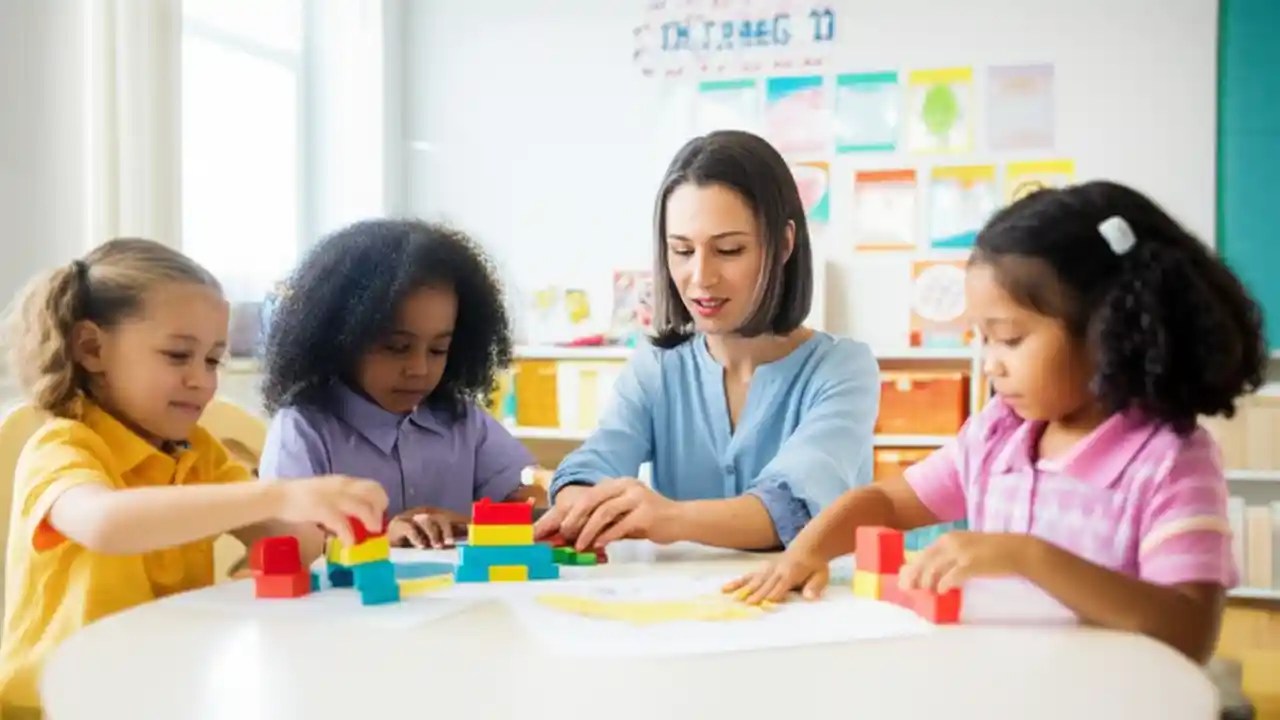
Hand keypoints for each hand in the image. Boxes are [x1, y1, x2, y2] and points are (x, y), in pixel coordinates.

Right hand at [268, 476, 387, 546]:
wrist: (278, 496)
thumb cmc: (304, 497)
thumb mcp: (329, 494)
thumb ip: (344, 501)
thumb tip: (360, 516)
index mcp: (344, 482)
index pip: (373, 486)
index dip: (381, 501)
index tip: (380, 514)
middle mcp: (342, 486)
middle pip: (373, 494)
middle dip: (380, 511)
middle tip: (377, 526)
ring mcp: (332, 496)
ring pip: (362, 506)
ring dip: (371, 521)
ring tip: (370, 534)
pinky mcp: (321, 509)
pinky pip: (342, 522)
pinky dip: (349, 535)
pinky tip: (349, 543)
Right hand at [388, 507, 468, 548]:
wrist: (384, 550)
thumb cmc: (413, 551)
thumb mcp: (433, 548)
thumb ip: (446, 546)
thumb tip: (464, 553)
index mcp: (436, 518)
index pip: (454, 518)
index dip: (465, 524)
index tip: (472, 533)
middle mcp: (424, 515)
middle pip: (441, 517)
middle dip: (447, 529)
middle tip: (449, 543)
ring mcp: (411, 518)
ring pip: (426, 519)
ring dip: (433, 532)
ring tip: (437, 546)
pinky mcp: (397, 524)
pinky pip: (409, 527)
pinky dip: (416, 536)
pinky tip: (420, 546)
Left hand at [534, 479, 679, 549]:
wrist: (682, 520)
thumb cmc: (652, 519)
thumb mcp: (626, 514)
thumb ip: (607, 519)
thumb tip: (579, 532)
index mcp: (621, 483)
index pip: (591, 494)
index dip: (574, 510)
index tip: (561, 526)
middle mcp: (628, 486)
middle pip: (594, 499)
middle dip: (576, 518)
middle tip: (566, 534)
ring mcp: (638, 499)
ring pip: (605, 511)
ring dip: (589, 529)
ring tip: (580, 544)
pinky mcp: (646, 514)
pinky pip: (621, 525)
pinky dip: (607, 535)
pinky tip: (599, 544)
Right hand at [721, 548, 829, 604]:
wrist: (808, 547)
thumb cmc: (815, 566)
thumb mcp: (821, 576)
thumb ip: (814, 587)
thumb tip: (810, 598)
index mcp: (791, 573)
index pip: (781, 586)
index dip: (774, 594)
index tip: (765, 603)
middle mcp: (777, 571)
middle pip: (765, 584)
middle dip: (756, 594)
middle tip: (746, 603)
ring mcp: (768, 569)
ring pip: (754, 579)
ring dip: (743, 588)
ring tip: (731, 596)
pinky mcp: (763, 569)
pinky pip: (749, 576)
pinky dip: (738, 582)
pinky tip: (727, 587)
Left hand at [899, 531, 1035, 592]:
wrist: (1016, 550)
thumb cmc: (991, 550)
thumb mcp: (966, 546)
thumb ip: (949, 555)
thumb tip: (931, 572)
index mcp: (948, 538)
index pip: (924, 553)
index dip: (913, 567)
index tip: (905, 579)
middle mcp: (951, 542)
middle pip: (925, 560)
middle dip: (914, 576)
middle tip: (909, 589)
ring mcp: (960, 553)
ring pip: (934, 569)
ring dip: (928, 583)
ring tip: (928, 592)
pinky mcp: (971, 564)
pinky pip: (951, 577)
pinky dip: (944, 585)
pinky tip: (943, 592)